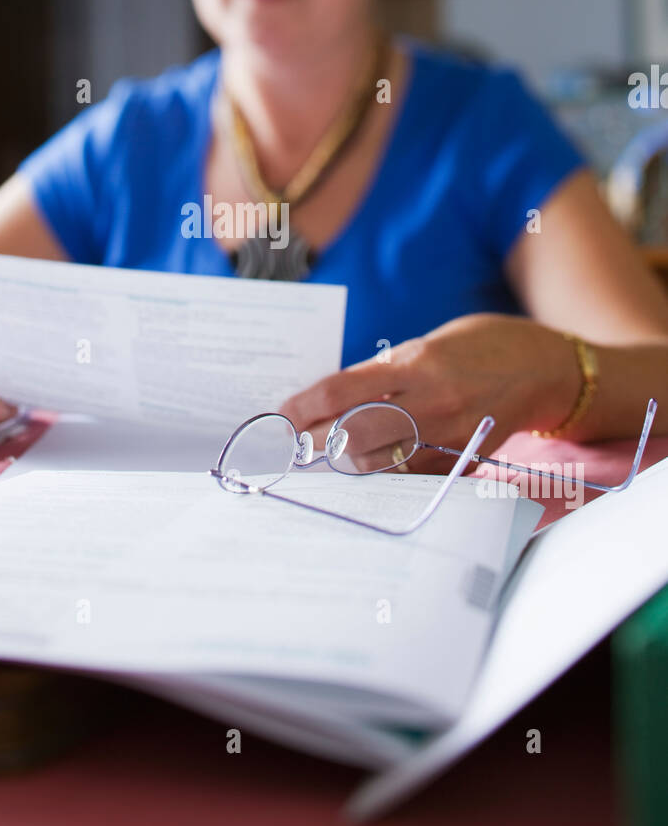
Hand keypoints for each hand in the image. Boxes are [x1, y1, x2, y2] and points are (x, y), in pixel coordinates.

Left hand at [279, 313, 579, 474]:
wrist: (543, 368)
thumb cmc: (475, 348)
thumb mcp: (422, 347)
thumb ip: (381, 374)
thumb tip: (330, 403)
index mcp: (414, 365)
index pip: (339, 392)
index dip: (302, 408)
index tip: (281, 416)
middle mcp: (429, 403)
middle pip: (351, 435)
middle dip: (313, 443)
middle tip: (288, 446)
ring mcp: (446, 438)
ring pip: (378, 464)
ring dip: (341, 465)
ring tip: (316, 462)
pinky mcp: (461, 462)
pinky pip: (410, 478)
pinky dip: (382, 476)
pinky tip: (363, 474)